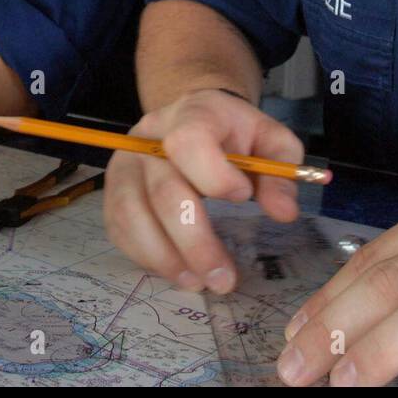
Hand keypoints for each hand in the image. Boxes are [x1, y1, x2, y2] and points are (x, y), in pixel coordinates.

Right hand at [104, 89, 303, 293]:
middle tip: (224, 279)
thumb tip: (283, 213)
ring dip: (167, 258)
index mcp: (192, 115)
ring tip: (199, 282)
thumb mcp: (269, 141)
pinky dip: (147, 257)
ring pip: (133, 215)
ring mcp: (125, 164)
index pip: (189, 142)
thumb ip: (279, 173)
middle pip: (164, 191)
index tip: (243, 197)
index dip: (214, 176)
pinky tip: (177, 271)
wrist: (194, 117)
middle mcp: (148, 138)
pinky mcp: (113, 190)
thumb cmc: (234, 134)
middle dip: (196, 243)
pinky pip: (120, 229)